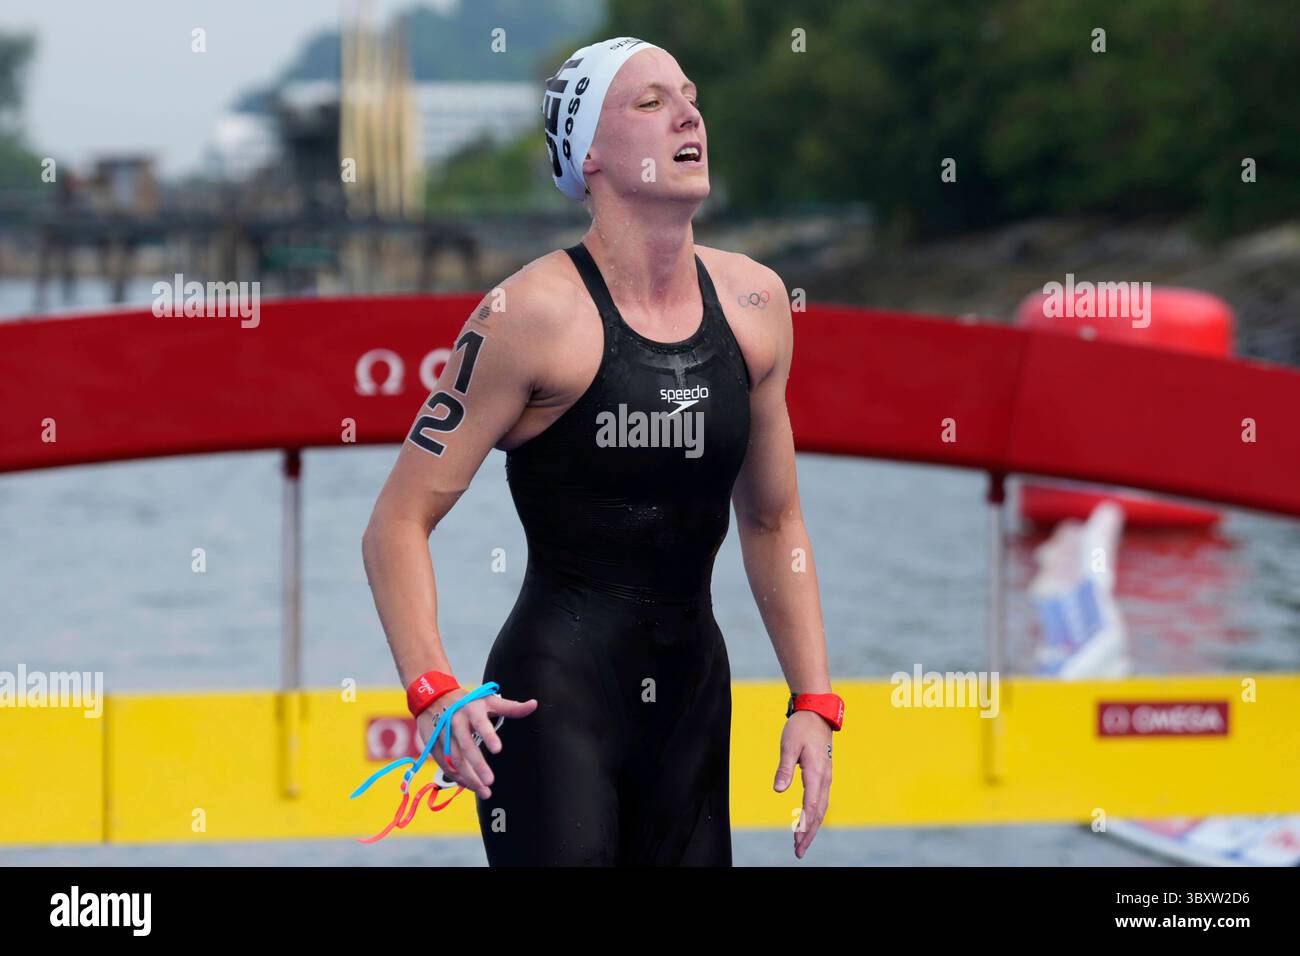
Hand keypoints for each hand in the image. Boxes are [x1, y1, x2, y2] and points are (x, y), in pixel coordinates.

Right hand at [416, 690, 537, 798]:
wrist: (433, 696)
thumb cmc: (467, 701)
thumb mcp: (488, 700)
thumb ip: (511, 707)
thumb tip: (534, 704)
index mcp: (472, 710)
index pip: (481, 724)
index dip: (489, 736)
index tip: (498, 750)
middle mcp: (456, 722)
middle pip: (466, 747)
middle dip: (477, 765)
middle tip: (490, 781)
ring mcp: (442, 735)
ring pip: (454, 760)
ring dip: (468, 777)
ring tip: (483, 790)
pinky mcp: (433, 745)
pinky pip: (445, 765)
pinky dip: (457, 777)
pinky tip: (469, 786)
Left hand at [773, 711, 832, 859]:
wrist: (817, 713)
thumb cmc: (801, 728)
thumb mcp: (788, 746)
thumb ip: (784, 768)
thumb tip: (778, 790)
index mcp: (817, 772)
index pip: (812, 803)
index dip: (806, 823)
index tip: (799, 838)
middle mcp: (825, 778)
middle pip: (819, 811)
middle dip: (809, 833)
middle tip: (798, 851)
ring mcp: (826, 778)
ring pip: (822, 808)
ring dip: (813, 827)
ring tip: (801, 843)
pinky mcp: (824, 776)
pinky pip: (821, 801)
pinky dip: (815, 816)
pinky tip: (808, 823)